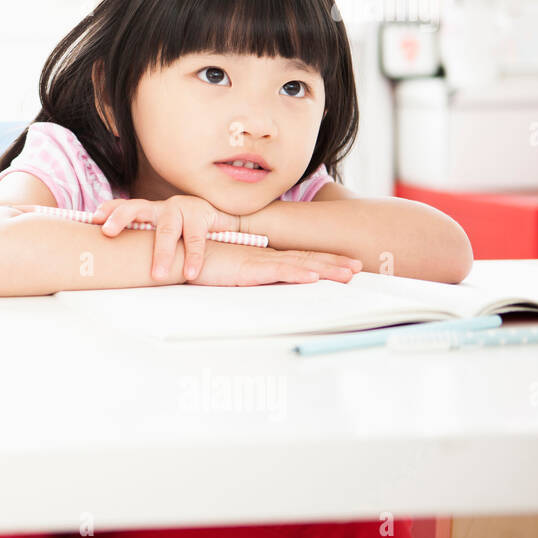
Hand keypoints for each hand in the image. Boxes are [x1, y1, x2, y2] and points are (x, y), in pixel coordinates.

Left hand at [92, 195, 241, 282]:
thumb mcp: (161, 234)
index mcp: (149, 211)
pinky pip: (196, 239)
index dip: (108, 210)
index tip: (93, 218)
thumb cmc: (185, 232)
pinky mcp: (202, 216)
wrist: (220, 220)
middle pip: (137, 208)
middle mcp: (162, 208)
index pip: (124, 206)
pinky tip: (189, 272)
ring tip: (157, 276)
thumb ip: (142, 242)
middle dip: (120, 219)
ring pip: (167, 230)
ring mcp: (182, 209)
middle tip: (107, 233)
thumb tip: (113, 265)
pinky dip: (193, 257)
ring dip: (162, 254)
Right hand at [188, 239, 361, 286]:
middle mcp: (264, 256)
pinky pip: (276, 272)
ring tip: (348, 273)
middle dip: (334, 263)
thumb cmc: (198, 263)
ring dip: (325, 269)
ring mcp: (257, 261)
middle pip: (306, 259)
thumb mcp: (228, 271)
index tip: (344, 263)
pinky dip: (297, 274)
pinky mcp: (246, 268)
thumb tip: (255, 283)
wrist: (179, 254)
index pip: (298, 258)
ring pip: (299, 265)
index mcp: (261, 257)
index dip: (322, 260)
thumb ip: (244, 275)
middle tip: (358, 267)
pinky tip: (313, 277)